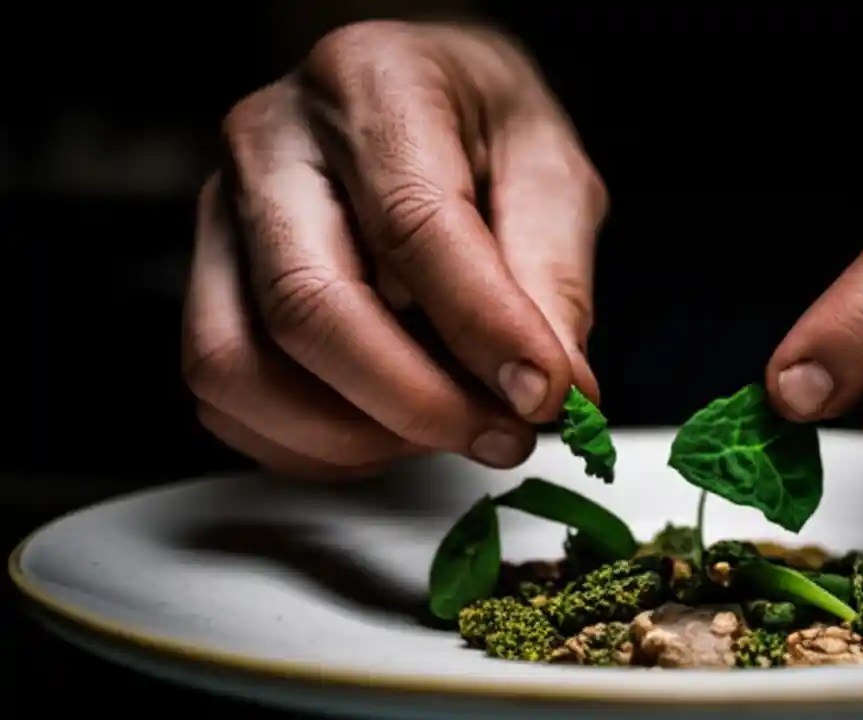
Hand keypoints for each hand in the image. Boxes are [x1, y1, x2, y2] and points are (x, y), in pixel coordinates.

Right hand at [182, 21, 606, 478]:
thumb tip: (557, 390)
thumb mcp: (549, 172)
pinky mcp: (204, 282)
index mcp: (371, 81)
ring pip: (241, 367)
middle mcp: (270, 142)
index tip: (543, 396)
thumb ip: (554, 278)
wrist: (411, 94)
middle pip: (308, 306)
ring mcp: (219, 215)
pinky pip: (225, 397)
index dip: (481, 327)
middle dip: (417, 401)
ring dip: (357, 435)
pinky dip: (313, 445)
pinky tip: (388, 428)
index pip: (413, 223)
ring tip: (449, 430)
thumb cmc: (479, 125)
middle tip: (505, 435)